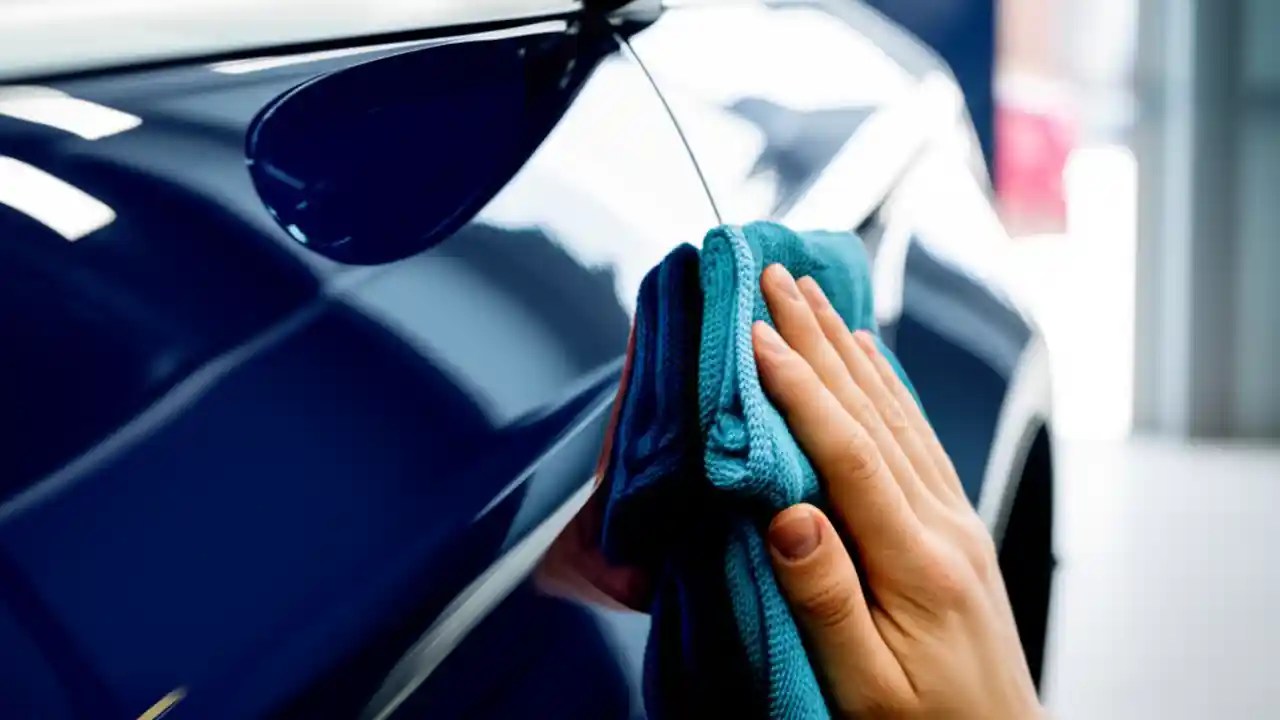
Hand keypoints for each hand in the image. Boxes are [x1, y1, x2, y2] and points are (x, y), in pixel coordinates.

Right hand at [753, 264, 1041, 718]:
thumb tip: (789, 514)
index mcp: (915, 561)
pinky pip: (918, 435)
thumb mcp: (863, 686)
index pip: (847, 452)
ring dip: (850, 347)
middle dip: (818, 338)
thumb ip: (825, 599)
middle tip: (774, 277)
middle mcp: (941, 523)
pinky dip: (888, 385)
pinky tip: (870, 357)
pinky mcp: (955, 525)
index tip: (754, 334)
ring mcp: (954, 519)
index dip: (798, 388)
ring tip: (813, 296)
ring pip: (896, 412)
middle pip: (872, 411)